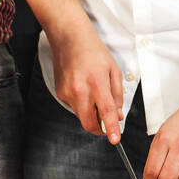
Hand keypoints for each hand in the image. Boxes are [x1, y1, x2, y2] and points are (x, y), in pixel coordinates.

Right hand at [50, 28, 123, 143]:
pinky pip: (74, 107)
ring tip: (95, 96)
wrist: (70, 39)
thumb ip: (117, 94)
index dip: (111, 128)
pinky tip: (83, 89)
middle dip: (100, 128)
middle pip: (89, 122)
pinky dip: (82, 104)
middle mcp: (80, 90)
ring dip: (91, 115)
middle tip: (107, 124)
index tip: (115, 139)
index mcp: (97, 82)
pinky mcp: (60, 93)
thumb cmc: (93, 51)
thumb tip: (117, 114)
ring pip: (81, 116)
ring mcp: (67, 93)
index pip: (106, 112)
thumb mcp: (113, 70)